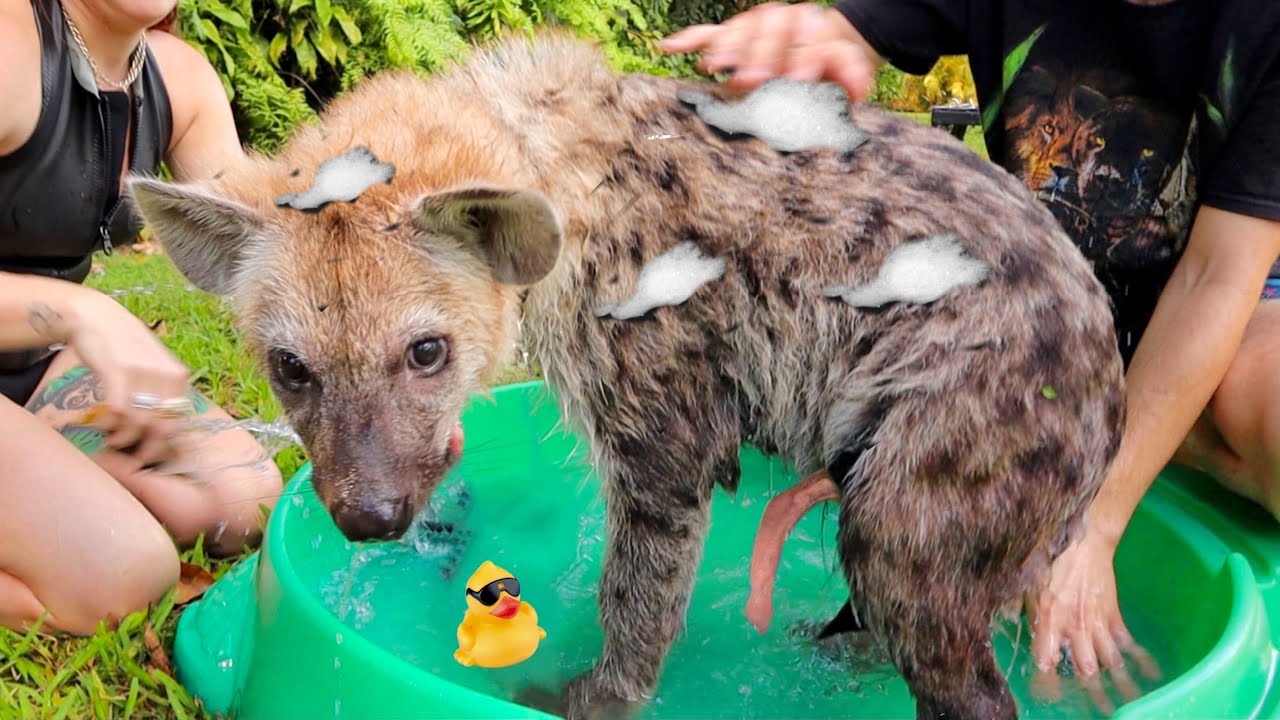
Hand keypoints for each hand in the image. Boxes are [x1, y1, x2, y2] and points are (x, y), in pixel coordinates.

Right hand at [64, 291, 192, 466]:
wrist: (99, 317)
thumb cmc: (127, 345)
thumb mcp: (157, 364)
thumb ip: (165, 389)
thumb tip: (171, 425)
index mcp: (178, 375)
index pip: (180, 418)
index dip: (170, 441)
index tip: (158, 452)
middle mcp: (165, 374)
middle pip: (163, 424)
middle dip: (151, 447)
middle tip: (138, 458)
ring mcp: (142, 372)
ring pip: (140, 421)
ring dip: (126, 438)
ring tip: (115, 442)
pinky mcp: (117, 370)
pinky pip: (118, 409)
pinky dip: (110, 423)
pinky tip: (104, 425)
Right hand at [658, 2, 876, 101]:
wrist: (819, 53)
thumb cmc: (830, 69)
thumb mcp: (848, 73)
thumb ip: (854, 77)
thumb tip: (859, 89)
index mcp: (812, 26)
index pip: (807, 33)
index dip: (804, 54)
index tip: (801, 77)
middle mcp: (782, 19)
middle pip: (770, 26)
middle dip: (762, 52)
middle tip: (755, 79)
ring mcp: (754, 26)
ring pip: (739, 26)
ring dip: (728, 45)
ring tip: (717, 67)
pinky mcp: (732, 36)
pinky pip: (707, 33)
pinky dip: (689, 39)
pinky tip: (669, 48)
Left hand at [1023, 528, 1161, 713]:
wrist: (1083, 538)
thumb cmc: (1048, 557)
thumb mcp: (1024, 582)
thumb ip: (1014, 605)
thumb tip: (1002, 618)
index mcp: (1048, 620)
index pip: (1046, 661)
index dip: (1047, 683)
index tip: (1048, 696)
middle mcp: (1075, 627)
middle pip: (1085, 669)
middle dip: (1091, 693)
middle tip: (1098, 711)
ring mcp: (1098, 622)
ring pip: (1111, 661)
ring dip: (1119, 685)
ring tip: (1127, 703)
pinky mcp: (1114, 614)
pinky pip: (1128, 642)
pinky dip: (1139, 658)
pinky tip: (1149, 673)